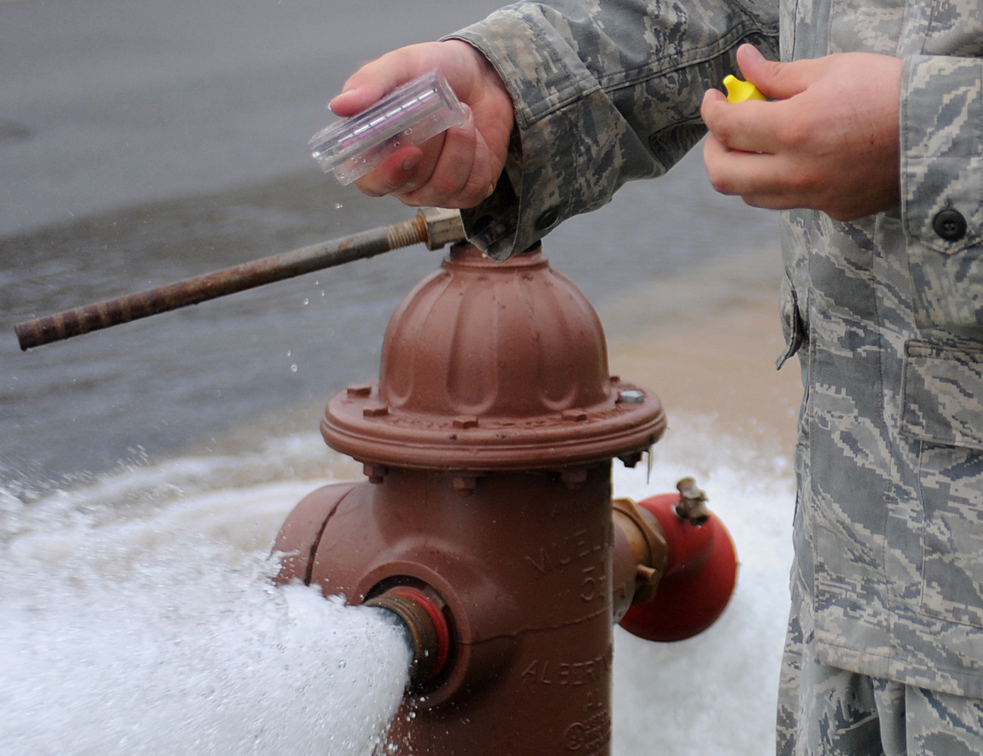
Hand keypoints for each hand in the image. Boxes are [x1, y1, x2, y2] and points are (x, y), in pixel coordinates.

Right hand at [330, 40, 514, 207]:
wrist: (481, 74)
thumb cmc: (432, 72)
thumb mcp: (400, 66)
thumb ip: (370, 83)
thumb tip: (340, 106)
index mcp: (375, 153)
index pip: (371, 183)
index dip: (388, 173)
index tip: (410, 150)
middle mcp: (402, 179)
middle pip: (413, 182)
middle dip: (433, 143)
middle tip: (442, 108)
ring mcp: (434, 190)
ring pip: (445, 187)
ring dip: (460, 146)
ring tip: (462, 113)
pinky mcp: (466, 192)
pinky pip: (473, 188)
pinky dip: (479, 156)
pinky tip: (475, 135)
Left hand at [701, 45, 902, 220]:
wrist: (940, 130)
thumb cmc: (888, 92)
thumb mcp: (832, 70)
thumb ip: (778, 74)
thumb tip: (744, 63)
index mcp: (795, 130)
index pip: (727, 127)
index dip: (711, 110)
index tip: (714, 98)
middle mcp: (798, 172)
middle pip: (724, 177)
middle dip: (713, 150)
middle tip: (723, 130)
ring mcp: (814, 196)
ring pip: (751, 195)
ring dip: (741, 169)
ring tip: (755, 143)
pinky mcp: (832, 209)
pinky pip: (788, 200)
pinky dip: (778, 180)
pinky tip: (794, 157)